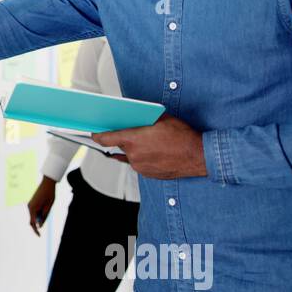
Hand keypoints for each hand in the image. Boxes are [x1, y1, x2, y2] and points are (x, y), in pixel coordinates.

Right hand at [27, 178, 55, 236]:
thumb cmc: (49, 195)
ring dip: (40, 217)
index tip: (39, 236)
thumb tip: (40, 225)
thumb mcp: (49, 207)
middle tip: (46, 219)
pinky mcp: (32, 203)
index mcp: (32, 208)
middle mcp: (29, 207)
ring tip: (48, 208)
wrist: (47, 183)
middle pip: (32, 220)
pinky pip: (34, 211)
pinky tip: (45, 206)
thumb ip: (44, 216)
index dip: (35, 230)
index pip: (32, 223)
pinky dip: (39, 213)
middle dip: (38, 222)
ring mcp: (30, 204)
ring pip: (33, 215)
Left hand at [90, 114, 206, 178]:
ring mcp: (141, 167)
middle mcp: (134, 156)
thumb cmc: (181, 136)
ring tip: (150, 143)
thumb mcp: (161, 119)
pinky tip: (155, 152)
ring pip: (130, 156)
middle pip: (120, 147)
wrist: (198, 156)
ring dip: (135, 150)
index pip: (106, 139)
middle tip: (134, 133)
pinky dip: (143, 158)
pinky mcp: (148, 175)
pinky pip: (140, 164)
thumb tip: (134, 116)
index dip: (97, 136)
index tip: (93, 134)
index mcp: (133, 140)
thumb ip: (143, 118)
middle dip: (125, 140)